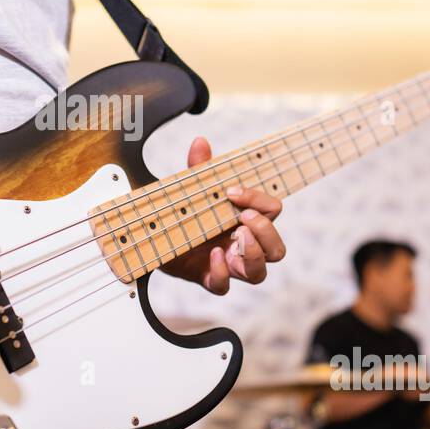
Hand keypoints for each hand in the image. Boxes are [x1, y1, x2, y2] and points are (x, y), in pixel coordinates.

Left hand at [159, 136, 285, 293]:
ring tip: (236, 235)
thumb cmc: (183, 213)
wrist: (153, 238)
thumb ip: (198, 169)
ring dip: (253, 253)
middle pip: (277, 250)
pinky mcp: (207, 278)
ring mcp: (228, 266)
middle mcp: (243, 246)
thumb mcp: (191, 189)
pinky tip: (213, 254)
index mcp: (246, 221)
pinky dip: (221, 272)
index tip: (232, 191)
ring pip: (259, 272)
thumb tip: (200, 141)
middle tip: (243, 218)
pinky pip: (223, 286)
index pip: (272, 211)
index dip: (259, 199)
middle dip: (266, 232)